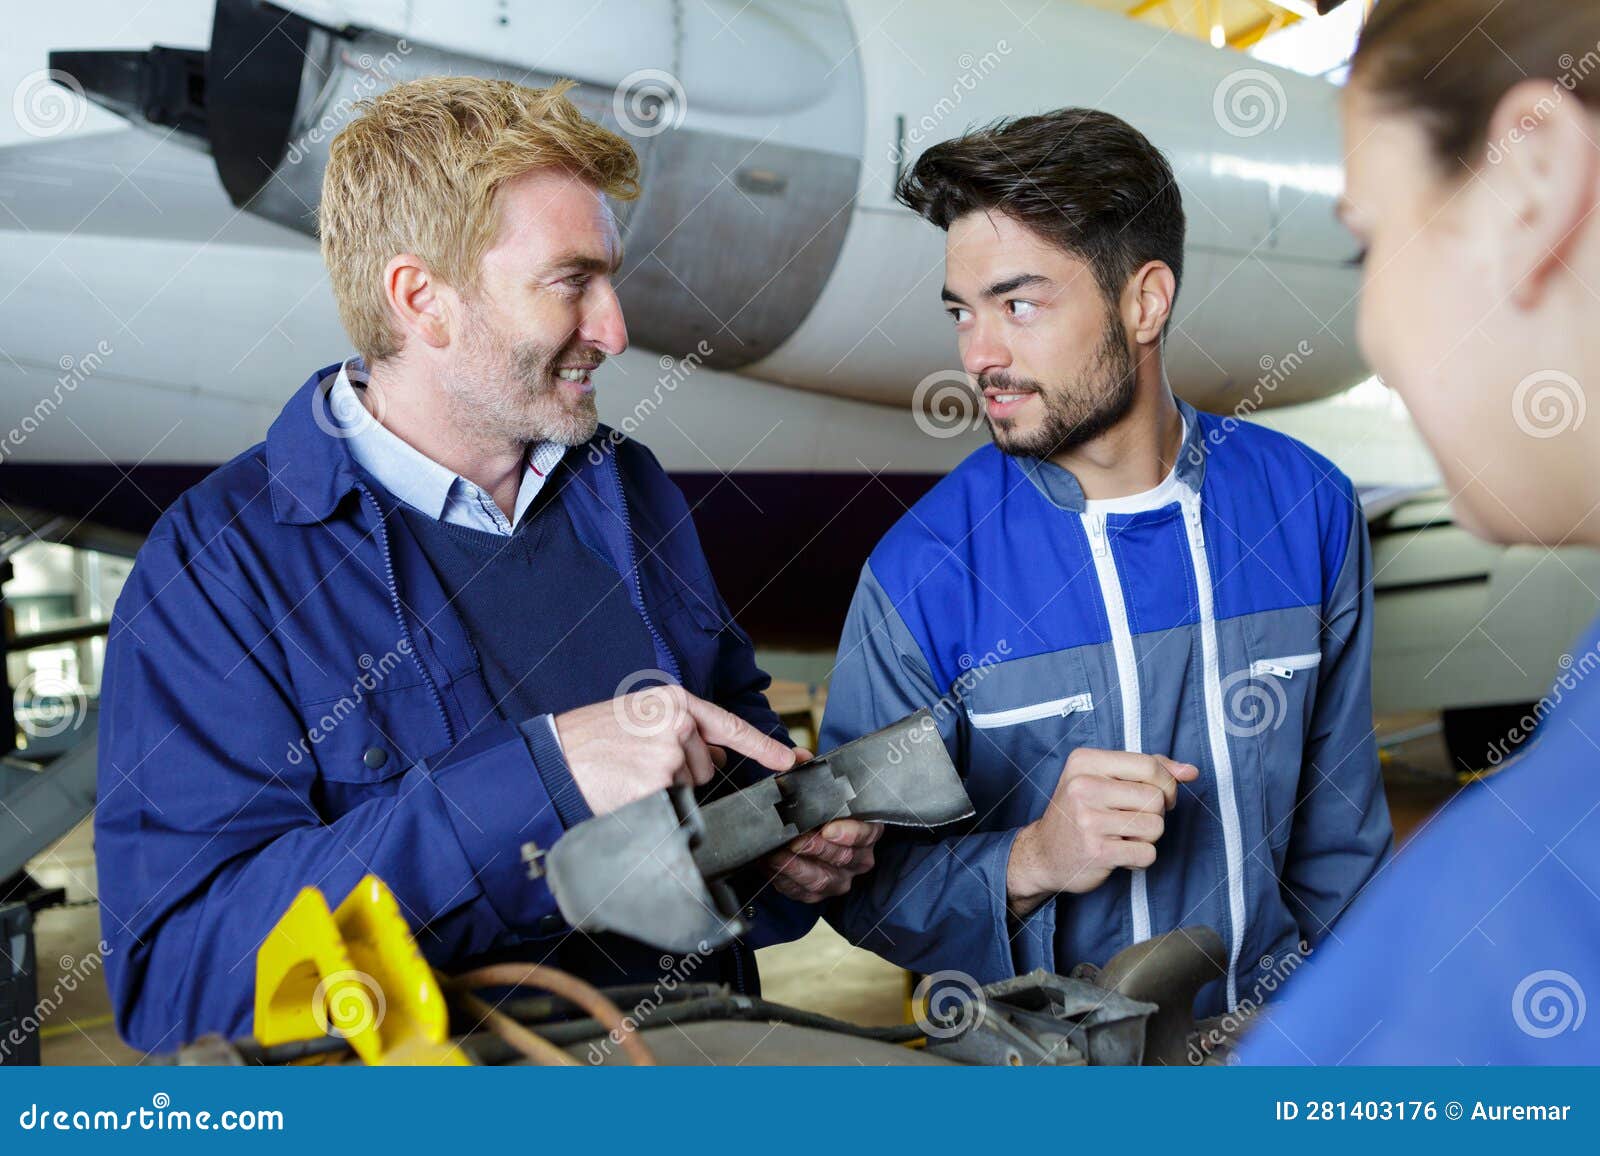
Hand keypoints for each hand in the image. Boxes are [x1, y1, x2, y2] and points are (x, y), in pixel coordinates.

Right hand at [553, 685, 796, 815]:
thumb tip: (717, 756)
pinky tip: (628, 789)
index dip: (764, 745)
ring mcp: (670, 756)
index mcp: (676, 702)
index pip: (730, 726)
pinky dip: (655, 804)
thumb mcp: (640, 714)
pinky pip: (672, 804)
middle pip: (708, 766)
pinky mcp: (658, 786)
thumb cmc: (593, 737)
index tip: (791, 758)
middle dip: (685, 771)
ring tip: (630, 774)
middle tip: (641, 763)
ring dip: (667, 788)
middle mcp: (679, 724)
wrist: (555, 756)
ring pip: (689, 787)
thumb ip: (681, 727)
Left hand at [759, 748, 883, 902]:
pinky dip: (784, 880)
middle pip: (843, 857)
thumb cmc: (821, 810)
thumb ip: (810, 770)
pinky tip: (770, 865)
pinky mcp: (818, 894)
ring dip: (797, 867)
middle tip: (797, 839)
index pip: (866, 834)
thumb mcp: (820, 787)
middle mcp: (858, 858)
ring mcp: (840, 879)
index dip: (849, 833)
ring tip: (778, 854)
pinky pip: (802, 893)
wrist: (810, 832)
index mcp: (866, 830)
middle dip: (817, 849)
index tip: (829, 828)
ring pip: (822, 879)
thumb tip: (798, 756)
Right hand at [1007, 748, 1199, 916]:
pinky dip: (1140, 859)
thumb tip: (1191, 771)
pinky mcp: (1096, 851)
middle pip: (1156, 798)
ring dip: (1147, 838)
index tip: (1159, 797)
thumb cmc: (1081, 812)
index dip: (1166, 784)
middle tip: (1132, 821)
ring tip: (1122, 837)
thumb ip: (1149, 770)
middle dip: (1155, 814)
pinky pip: (1147, 854)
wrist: (1044, 853)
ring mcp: (1088, 819)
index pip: (1149, 765)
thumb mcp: (1105, 779)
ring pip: (1156, 827)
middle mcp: (1083, 786)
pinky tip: (1119, 855)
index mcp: (1084, 761)